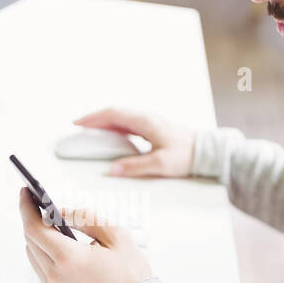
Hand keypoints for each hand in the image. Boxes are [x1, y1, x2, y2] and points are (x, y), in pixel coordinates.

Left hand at [19, 186, 151, 282]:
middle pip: (30, 239)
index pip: (34, 228)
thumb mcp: (116, 236)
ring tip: (45, 219)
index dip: (27, 207)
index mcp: (69, 258)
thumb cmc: (130, 276)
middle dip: (30, 217)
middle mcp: (55, 274)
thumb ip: (86, 218)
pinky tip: (53, 240)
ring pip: (32, 253)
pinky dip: (41, 249)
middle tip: (35, 200)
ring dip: (35, 234)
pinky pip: (40, 266)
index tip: (26, 191)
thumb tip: (61, 212)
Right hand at [73, 107, 194, 177]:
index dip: (94, 118)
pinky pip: (128, 123)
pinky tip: (110, 134)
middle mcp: (146, 117)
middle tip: (78, 126)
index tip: (78, 123)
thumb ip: (135, 167)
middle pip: (114, 113)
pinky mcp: (153, 127)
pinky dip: (115, 126)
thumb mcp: (160, 163)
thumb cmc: (186, 155)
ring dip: (104, 122)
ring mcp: (149, 121)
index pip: (113, 114)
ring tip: (90, 130)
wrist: (205, 151)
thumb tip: (113, 170)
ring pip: (121, 117)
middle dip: (95, 119)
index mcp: (145, 121)